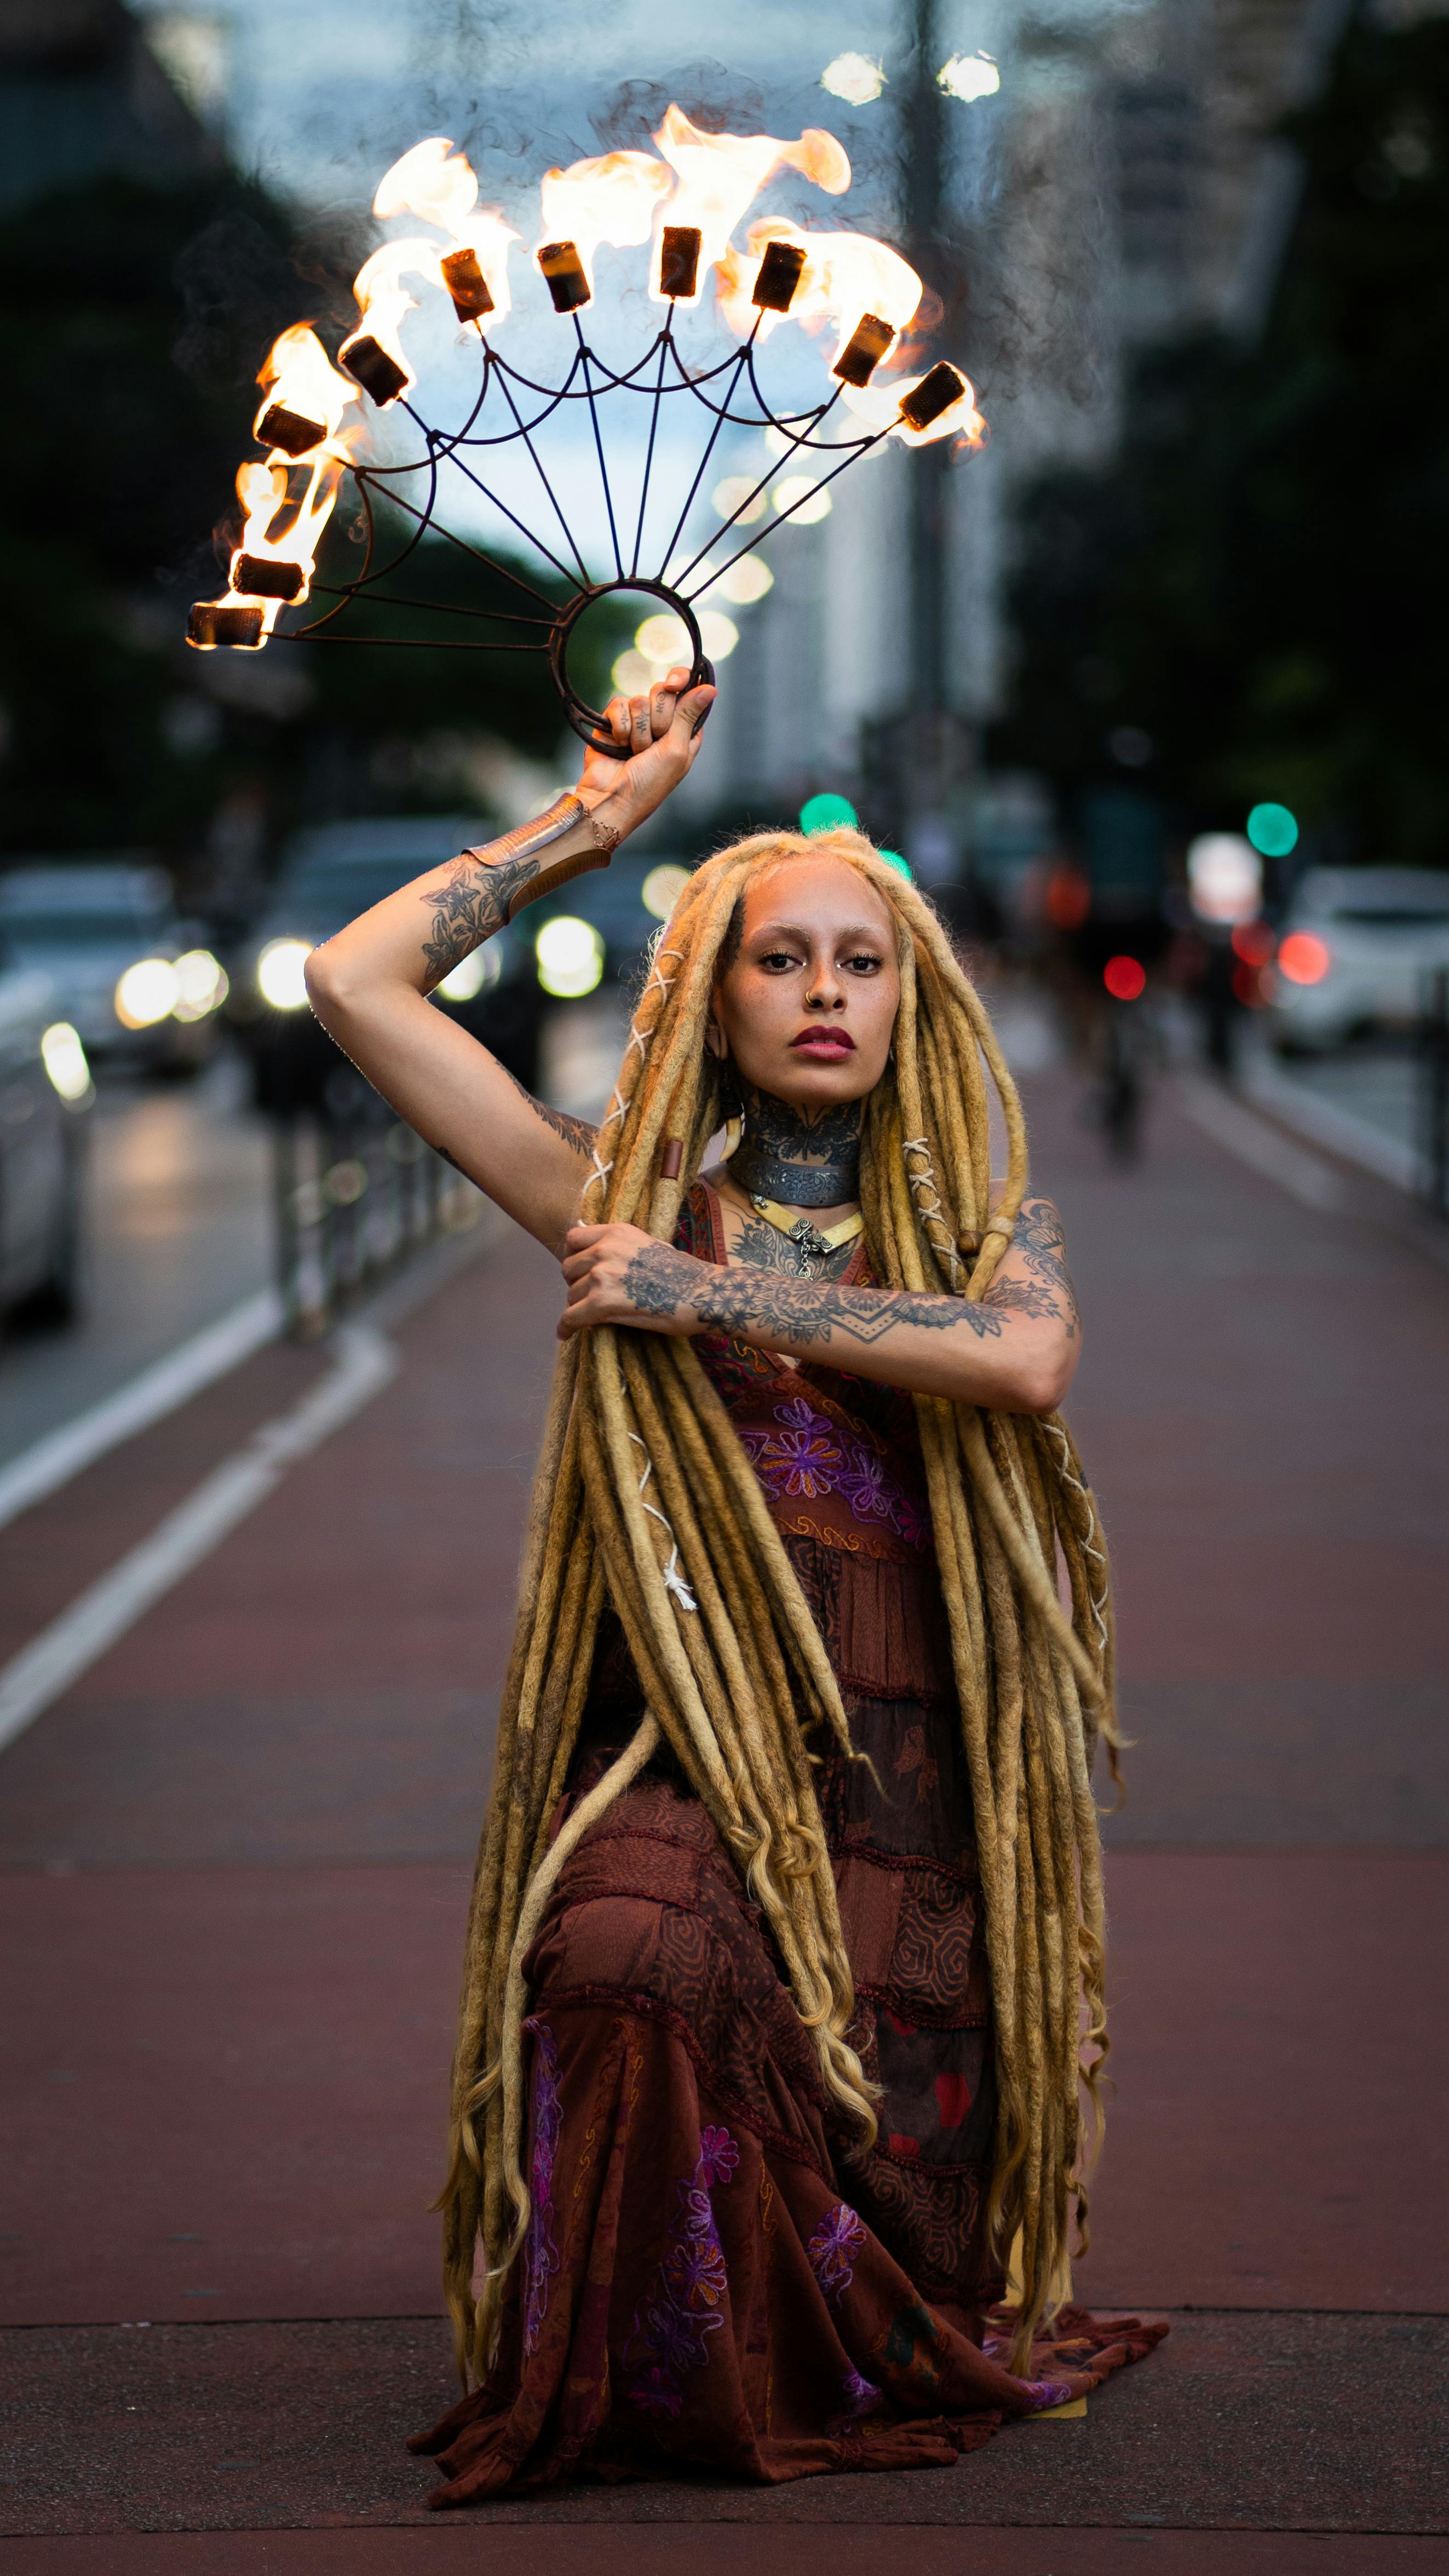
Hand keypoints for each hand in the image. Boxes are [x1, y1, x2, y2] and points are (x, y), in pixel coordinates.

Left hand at [558, 1222, 705, 1339]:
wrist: (703, 1293)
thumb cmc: (685, 1274)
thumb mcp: (650, 1246)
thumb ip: (623, 1248)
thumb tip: (602, 1257)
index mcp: (617, 1232)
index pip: (573, 1240)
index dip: (574, 1257)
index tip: (580, 1271)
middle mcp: (605, 1249)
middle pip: (568, 1268)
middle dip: (575, 1284)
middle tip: (588, 1297)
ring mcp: (602, 1275)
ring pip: (570, 1295)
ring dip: (578, 1307)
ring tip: (590, 1317)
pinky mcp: (602, 1302)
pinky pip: (571, 1317)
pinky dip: (566, 1328)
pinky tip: (565, 1334)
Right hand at [574, 664, 716, 840]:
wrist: (611, 799)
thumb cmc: (649, 784)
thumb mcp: (676, 750)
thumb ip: (689, 715)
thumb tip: (711, 687)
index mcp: (684, 730)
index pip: (689, 692)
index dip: (683, 682)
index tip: (676, 684)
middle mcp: (662, 723)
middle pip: (663, 691)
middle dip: (659, 717)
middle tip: (655, 741)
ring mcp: (637, 721)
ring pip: (639, 699)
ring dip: (638, 731)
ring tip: (634, 752)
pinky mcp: (614, 721)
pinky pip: (618, 704)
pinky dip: (619, 727)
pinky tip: (618, 745)